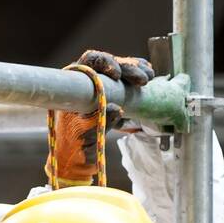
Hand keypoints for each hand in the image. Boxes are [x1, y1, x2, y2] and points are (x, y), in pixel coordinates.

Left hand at [45, 48, 154, 182]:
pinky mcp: (113, 92)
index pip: (89, 62)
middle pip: (108, 63)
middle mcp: (87, 80)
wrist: (76, 160)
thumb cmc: (75, 147)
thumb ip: (101, 122)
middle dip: (127, 68)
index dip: (104, 63)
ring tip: (148, 78)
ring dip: (135, 70)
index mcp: (74, 86)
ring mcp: (101, 85)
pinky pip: (126, 79)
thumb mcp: (87, 136)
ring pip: (120, 69)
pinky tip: (149, 72)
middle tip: (142, 81)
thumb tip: (117, 109)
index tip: (117, 75)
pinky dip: (138, 74)